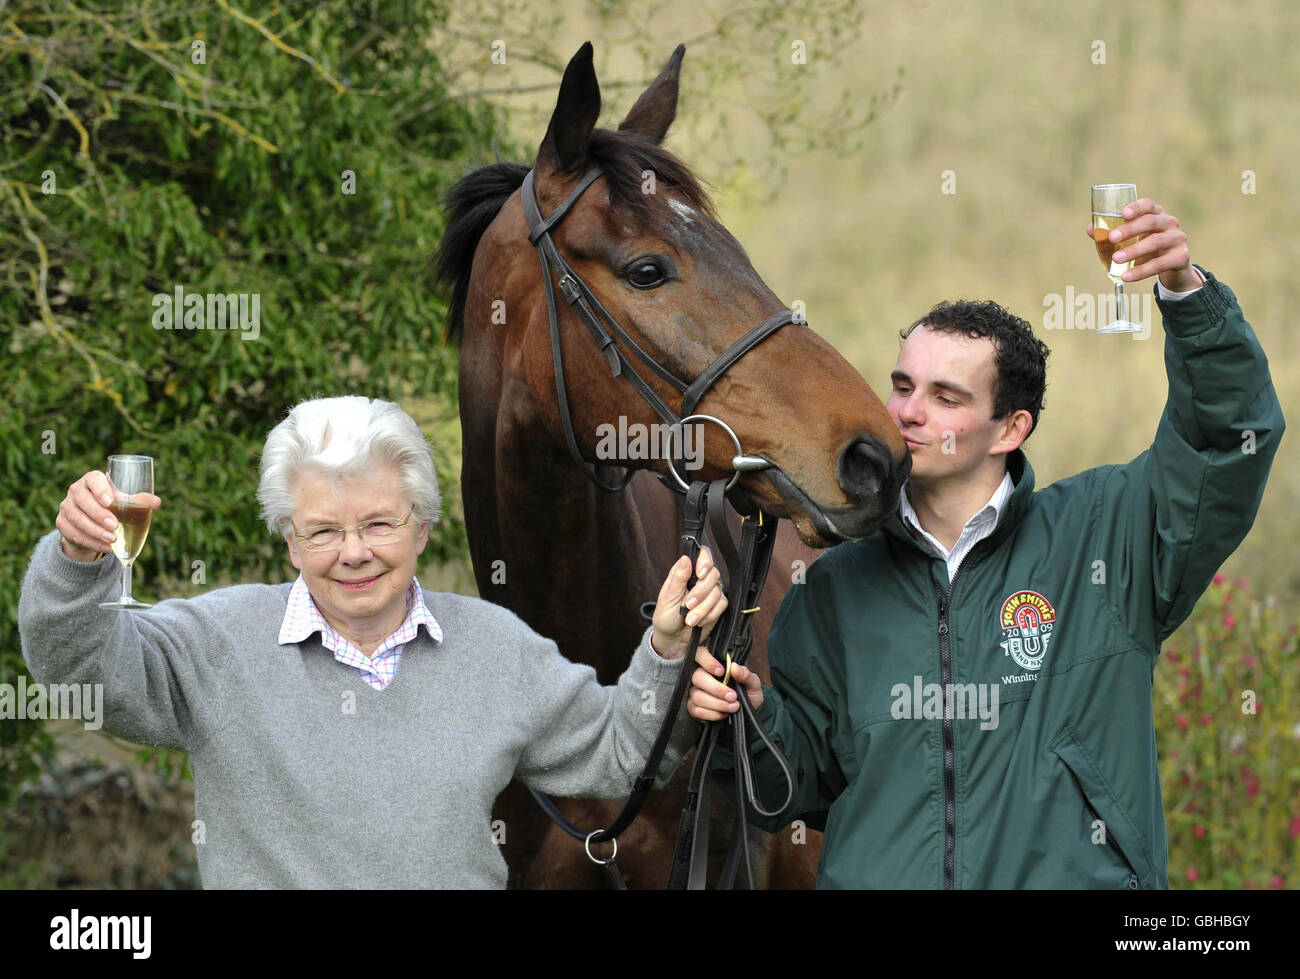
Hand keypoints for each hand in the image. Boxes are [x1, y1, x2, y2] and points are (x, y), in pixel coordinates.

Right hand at [56, 470, 161, 562]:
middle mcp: (76, 490)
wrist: (93, 521)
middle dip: (99, 514)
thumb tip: (156, 502)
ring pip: (77, 518)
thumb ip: (139, 501)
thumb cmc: (112, 505)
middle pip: (83, 500)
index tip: (110, 501)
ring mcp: (66, 506)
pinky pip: (73, 533)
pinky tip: (106, 547)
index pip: (93, 479)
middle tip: (114, 525)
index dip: (100, 489)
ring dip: (95, 531)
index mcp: (92, 480)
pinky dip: (91, 542)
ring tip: (112, 539)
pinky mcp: (61, 523)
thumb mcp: (125, 501)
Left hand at [650, 547, 727, 659]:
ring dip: (703, 608)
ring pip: (717, 592)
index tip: (700, 574)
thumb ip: (678, 578)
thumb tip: (685, 558)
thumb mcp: (668, 597)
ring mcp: (710, 592)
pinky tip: (699, 621)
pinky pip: (722, 604)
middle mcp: (699, 579)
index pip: (702, 554)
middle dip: (700, 593)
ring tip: (689, 619)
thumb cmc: (666, 616)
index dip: (705, 561)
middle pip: (713, 574)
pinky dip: (710, 615)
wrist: (673, 639)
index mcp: (686, 572)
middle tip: (687, 605)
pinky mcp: (717, 605)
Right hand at [688, 645, 763, 718]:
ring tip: (733, 706)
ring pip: (697, 696)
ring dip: (718, 703)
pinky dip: (713, 714)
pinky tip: (724, 714)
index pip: (700, 654)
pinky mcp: (694, 708)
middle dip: (716, 689)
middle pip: (697, 677)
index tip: (722, 671)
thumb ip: (746, 674)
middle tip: (733, 696)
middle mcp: (702, 676)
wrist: (747, 714)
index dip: (707, 661)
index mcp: (714, 665)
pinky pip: (697, 710)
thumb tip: (734, 667)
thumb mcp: (753, 684)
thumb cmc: (748, 694)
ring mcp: (696, 692)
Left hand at [1085, 198, 1200, 291]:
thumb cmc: (1146, 248)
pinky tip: (1126, 276)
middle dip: (1130, 230)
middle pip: (1150, 222)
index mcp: (1156, 214)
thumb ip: (1112, 234)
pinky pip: (1159, 264)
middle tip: (1111, 238)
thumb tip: (1090, 229)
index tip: (1123, 214)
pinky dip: (1141, 271)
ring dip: (1133, 251)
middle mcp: (1169, 222)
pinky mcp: (1181, 257)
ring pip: (1155, 242)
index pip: (1148, 205)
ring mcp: (1177, 238)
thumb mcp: (1131, 240)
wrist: (1172, 268)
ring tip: (1116, 259)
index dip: (1136, 208)